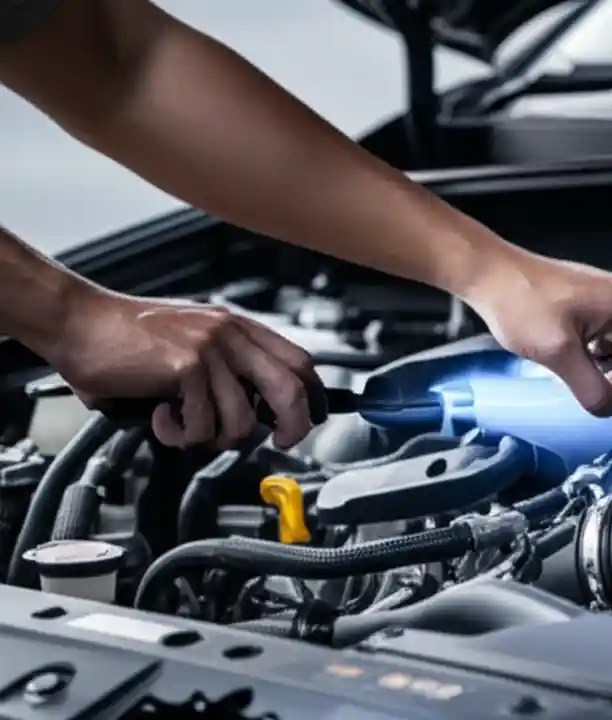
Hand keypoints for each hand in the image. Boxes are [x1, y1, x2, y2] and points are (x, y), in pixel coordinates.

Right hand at [47, 286, 319, 448]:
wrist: (78, 321)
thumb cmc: (125, 338)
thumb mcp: (190, 343)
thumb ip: (224, 368)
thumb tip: (256, 413)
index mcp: (236, 326)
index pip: (298, 361)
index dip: (310, 395)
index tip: (306, 420)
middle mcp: (230, 334)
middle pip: (290, 389)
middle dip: (293, 426)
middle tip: (281, 442)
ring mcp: (210, 349)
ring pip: (242, 419)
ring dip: (214, 438)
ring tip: (185, 427)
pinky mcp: (186, 367)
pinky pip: (201, 424)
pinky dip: (180, 434)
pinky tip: (161, 419)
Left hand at [462, 250, 611, 415]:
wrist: (490, 275)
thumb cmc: (520, 296)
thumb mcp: (556, 350)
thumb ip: (589, 387)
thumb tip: (606, 409)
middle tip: (580, 380)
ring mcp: (606, 314)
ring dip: (598, 374)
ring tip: (563, 361)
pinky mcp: (589, 321)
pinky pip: (602, 356)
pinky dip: (587, 365)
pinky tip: (561, 356)